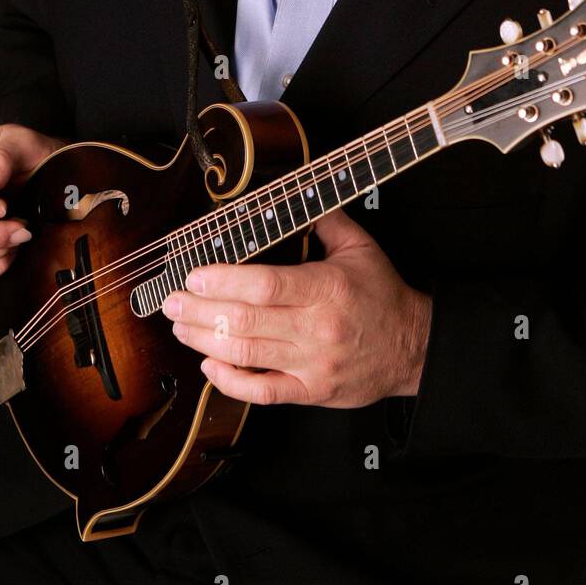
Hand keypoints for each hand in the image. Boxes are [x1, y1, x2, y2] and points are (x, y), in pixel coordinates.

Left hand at [161, 206, 432, 407]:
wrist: (413, 347)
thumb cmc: (382, 295)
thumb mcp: (360, 247)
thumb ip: (324, 219)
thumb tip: (293, 192)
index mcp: (326, 288)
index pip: (266, 285)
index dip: (224, 279)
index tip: (195, 274)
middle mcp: (316, 328)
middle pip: (245, 321)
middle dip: (199, 310)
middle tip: (172, 300)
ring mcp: (311, 363)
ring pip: (246, 355)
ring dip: (203, 340)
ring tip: (180, 325)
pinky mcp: (311, 391)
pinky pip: (263, 392)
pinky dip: (230, 382)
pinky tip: (209, 366)